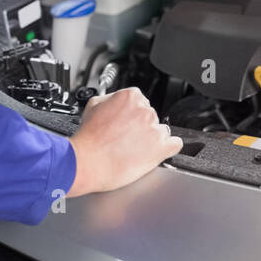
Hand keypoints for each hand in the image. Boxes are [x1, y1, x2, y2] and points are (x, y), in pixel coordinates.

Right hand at [67, 88, 181, 196]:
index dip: (131, 114)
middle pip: (150, 116)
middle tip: (126, 138)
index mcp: (131, 97)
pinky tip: (159, 151)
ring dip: (152, 138)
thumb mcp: (93, 106)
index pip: (140, 102)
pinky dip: (169, 147)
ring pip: (162, 130)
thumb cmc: (88, 139)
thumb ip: (110, 100)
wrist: (86, 163)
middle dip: (140, 127)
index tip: (126, 122)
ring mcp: (155, 129)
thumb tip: (116, 101)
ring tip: (135, 149)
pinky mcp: (160, 148)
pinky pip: (175, 144)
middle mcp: (146, 110)